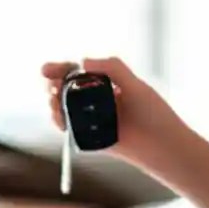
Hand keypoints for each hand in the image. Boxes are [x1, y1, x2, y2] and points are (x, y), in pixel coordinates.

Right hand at [40, 56, 186, 167]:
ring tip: (54, 102)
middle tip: (51, 87)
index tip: (46, 69)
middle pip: (66, 89)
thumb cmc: (154, 114)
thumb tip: (82, 61)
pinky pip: (69, 129)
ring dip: (53, 103)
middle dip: (53, 86)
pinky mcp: (89, 138)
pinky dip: (60, 122)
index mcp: (107, 83)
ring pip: (64, 108)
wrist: (162, 147)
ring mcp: (92, 119)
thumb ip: (112, 67)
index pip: (78, 72)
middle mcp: (97, 100)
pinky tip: (60, 118)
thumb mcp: (135, 84)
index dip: (60, 69)